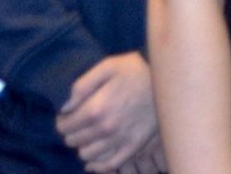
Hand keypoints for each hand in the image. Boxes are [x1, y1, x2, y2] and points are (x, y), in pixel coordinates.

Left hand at [57, 53, 158, 173]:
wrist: (168, 78)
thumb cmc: (135, 70)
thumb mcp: (108, 66)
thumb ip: (82, 85)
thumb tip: (65, 106)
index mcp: (96, 108)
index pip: (65, 126)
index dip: (62, 121)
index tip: (67, 115)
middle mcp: (106, 128)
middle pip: (74, 141)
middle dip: (71, 132)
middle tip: (78, 124)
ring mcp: (120, 140)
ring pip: (87, 154)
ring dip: (83, 146)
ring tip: (88, 136)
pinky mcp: (134, 146)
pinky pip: (109, 165)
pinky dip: (97, 165)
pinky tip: (93, 159)